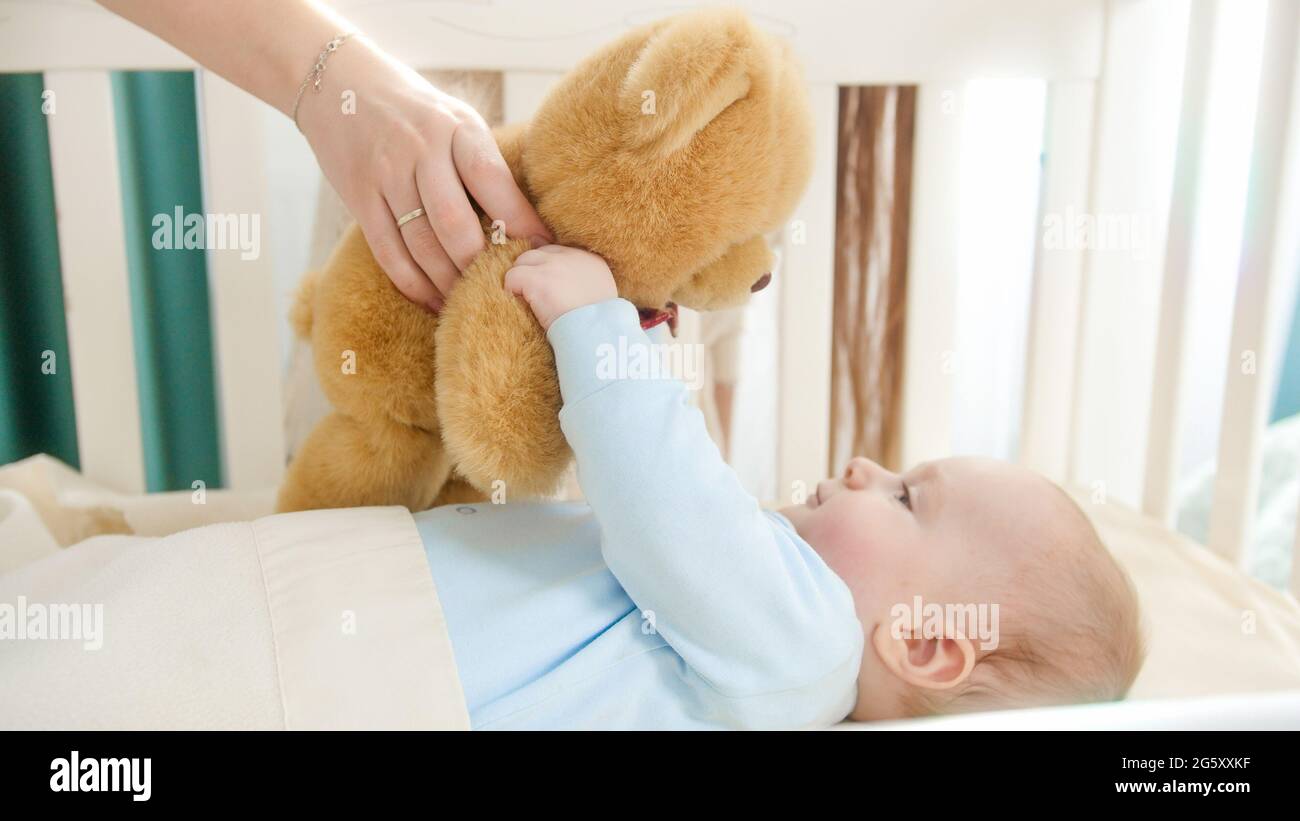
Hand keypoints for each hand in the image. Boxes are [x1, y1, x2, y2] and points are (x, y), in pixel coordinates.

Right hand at [298, 39, 551, 311]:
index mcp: (456, 127)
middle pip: (454, 222)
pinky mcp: (359, 198)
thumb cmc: (419, 113)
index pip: (491, 180)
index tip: (544, 250)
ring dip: (448, 282)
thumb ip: (485, 163)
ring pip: (420, 245)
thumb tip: (531, 223)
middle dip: (480, 263)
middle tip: (503, 285)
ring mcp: (386, 175)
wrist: (342, 86)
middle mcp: (420, 149)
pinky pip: (388, 252)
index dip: (519, 220)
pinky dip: (413, 284)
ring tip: (470, 301)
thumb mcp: (457, 120)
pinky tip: (434, 301)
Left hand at [504, 245, 616, 330]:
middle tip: (532, 295)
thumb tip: (563, 290)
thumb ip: (583, 286)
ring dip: (521, 280)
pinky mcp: (537, 279)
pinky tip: (521, 307)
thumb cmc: (597, 326)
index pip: (558, 253)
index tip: (547, 288)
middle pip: (539, 253)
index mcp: (590, 260)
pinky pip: (512, 277)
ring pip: (523, 261)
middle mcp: (572, 257)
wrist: (595, 336)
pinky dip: (512, 291)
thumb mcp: (599, 298)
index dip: (548, 270)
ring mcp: (553, 265)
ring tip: (527, 302)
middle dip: (532, 272)